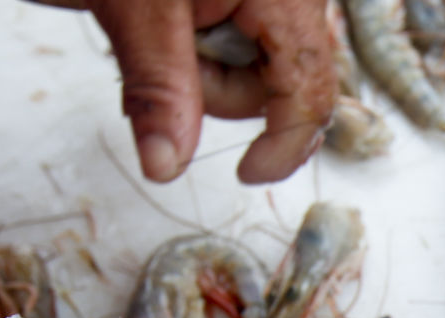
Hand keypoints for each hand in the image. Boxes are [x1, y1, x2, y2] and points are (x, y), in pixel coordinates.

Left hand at [66, 0, 338, 183]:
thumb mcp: (133, 10)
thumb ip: (157, 88)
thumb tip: (166, 166)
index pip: (310, 92)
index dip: (284, 144)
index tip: (247, 174)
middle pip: (280, 88)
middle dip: (216, 88)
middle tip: (164, 53)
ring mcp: (271, 0)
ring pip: (255, 74)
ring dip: (201, 69)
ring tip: (158, 28)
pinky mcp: (247, 3)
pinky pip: (239, 51)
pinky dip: (201, 53)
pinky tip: (172, 28)